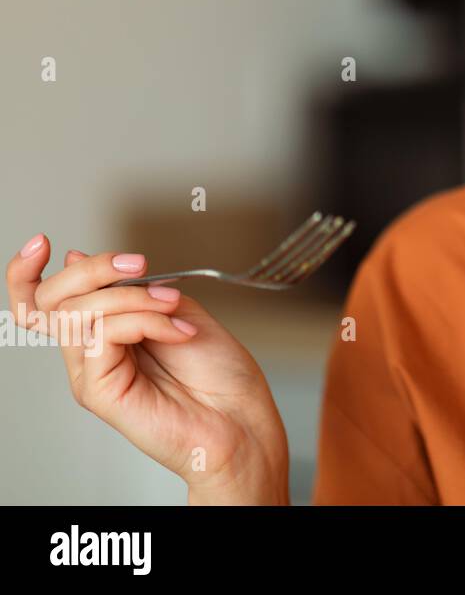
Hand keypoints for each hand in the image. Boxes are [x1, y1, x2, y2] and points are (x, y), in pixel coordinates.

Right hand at [7, 234, 289, 503]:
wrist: (242, 419)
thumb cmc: (220, 376)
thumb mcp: (179, 310)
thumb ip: (136, 287)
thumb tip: (85, 258)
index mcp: (107, 332)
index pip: (44, 302)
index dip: (26, 271)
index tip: (45, 241)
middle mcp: (92, 353)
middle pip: (50, 300)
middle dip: (93, 268)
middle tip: (138, 263)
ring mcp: (91, 373)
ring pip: (79, 311)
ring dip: (134, 296)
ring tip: (173, 308)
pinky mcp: (98, 391)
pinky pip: (103, 334)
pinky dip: (145, 320)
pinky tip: (176, 332)